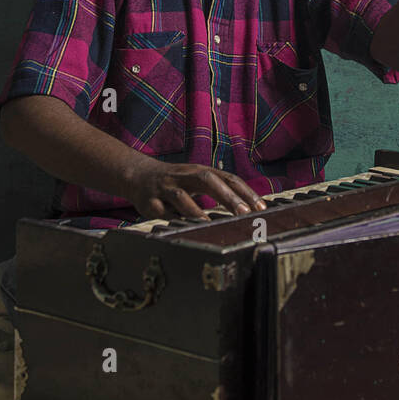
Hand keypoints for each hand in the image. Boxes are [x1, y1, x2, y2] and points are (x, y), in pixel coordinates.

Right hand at [125, 159, 267, 221]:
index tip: (261, 207)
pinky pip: (162, 211)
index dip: (245, 191)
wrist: (138, 175)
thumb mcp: (198, 181)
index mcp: (200, 171)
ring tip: (210, 223)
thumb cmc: (176, 182)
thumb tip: (248, 207)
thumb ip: (219, 191)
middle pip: (207, 180)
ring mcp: (166, 187)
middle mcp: (184, 176)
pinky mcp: (150, 201)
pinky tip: (182, 228)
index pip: (227, 178)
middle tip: (244, 213)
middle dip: (227, 196)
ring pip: (181, 196)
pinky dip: (172, 218)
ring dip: (196, 209)